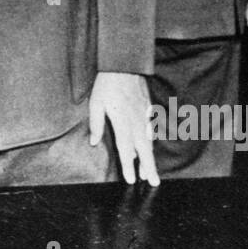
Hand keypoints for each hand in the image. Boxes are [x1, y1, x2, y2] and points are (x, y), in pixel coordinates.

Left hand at [90, 71, 158, 185]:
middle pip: (144, 150)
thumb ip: (96, 124)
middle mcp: (136, 122)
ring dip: (149, 157)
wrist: (124, 65)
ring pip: (148, 141)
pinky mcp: (148, 108)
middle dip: (148, 168)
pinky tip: (148, 146)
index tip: (131, 180)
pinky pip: (150, 129)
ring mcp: (144, 116)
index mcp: (122, 123)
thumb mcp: (95, 104)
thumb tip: (94, 142)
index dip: (129, 166)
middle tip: (152, 183)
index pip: (126, 150)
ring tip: (149, 171)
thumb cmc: (106, 84)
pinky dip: (150, 141)